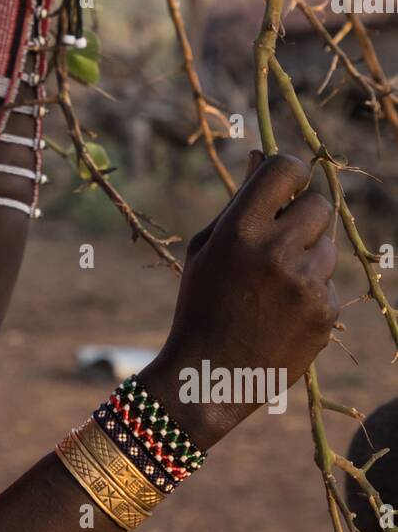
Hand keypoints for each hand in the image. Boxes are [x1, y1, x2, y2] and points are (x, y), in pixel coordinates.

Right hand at [138, 152, 338, 449]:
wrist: (210, 377)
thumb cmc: (201, 305)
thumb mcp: (207, 248)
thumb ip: (239, 202)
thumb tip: (260, 154)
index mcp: (240, 231)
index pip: (285, 169)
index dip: (290, 171)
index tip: (286, 183)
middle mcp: (275, 252)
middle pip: (318, 204)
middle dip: (303, 215)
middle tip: (282, 237)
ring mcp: (305, 284)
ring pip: (328, 246)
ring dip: (308, 256)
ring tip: (275, 285)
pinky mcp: (325, 312)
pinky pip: (329, 283)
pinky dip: (312, 292)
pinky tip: (282, 313)